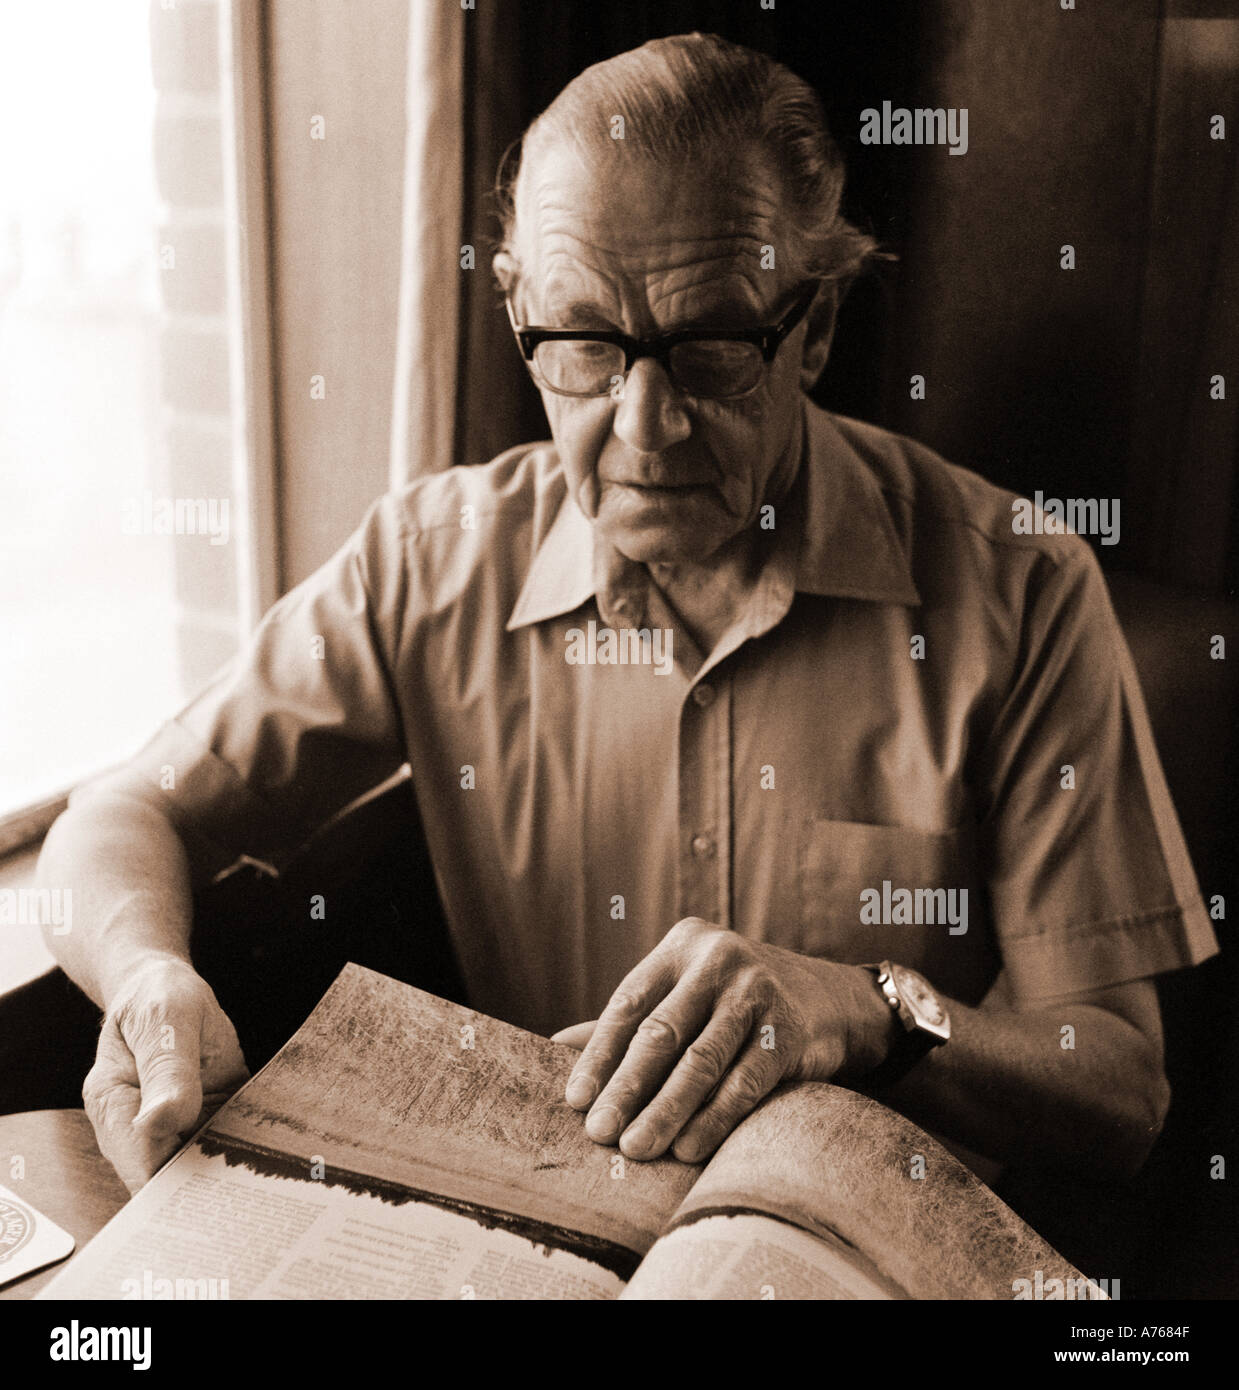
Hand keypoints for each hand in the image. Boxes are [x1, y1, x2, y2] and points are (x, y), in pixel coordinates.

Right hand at [82, 956, 248, 1192]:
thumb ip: (167, 1069)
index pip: (140, 1162)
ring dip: (228, 1175)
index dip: (174, 1185)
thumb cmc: (159, 998)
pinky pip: (217, 1149)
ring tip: (264, 1177)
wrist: (165, 989)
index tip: (215, 1191)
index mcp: (113, 1103)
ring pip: (194, 1171)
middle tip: (251, 1189)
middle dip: (205, 1187)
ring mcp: (164, 1130)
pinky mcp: (195, 1124)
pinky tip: (269, 1152)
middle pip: (166, 1178)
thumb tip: (160, 1123)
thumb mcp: (168, 1018)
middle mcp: (133, 1127)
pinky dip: (241, 1152)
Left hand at [551, 918, 893, 1163]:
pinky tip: (688, 1146)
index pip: (629, 1004)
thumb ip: (629, 1019)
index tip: (575, 1100)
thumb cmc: (733, 1002)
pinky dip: (713, 1118)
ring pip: (700, 1060)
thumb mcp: (684, 993)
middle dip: (626, 1088)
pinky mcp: (788, 1030)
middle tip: (599, 1134)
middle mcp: (717, 959)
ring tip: (637, 1148)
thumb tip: (555, 1046)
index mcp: (681, 946)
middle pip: (661, 1031)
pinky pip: (743, 1081)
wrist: (829, 998)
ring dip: (665, 1109)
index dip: (599, 1055)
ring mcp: (756, 991)